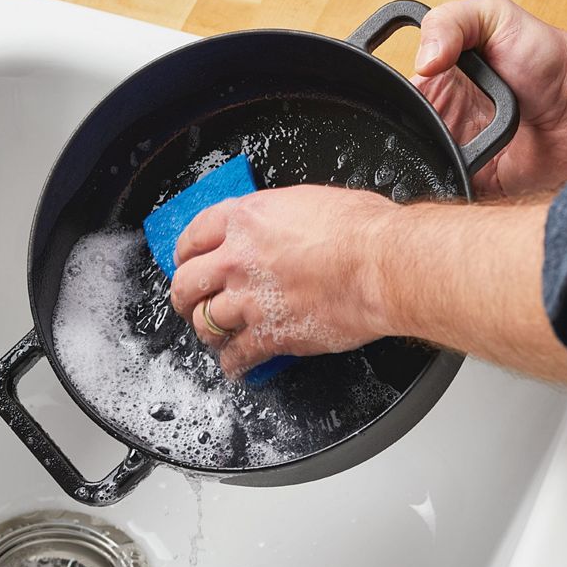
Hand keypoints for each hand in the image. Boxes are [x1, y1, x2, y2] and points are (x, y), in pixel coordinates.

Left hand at [170, 185, 395, 377]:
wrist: (381, 266)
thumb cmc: (361, 230)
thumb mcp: (309, 202)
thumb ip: (280, 218)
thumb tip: (281, 227)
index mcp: (246, 219)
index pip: (194, 235)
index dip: (185, 252)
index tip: (187, 260)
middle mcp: (237, 259)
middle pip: (187, 283)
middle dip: (185, 296)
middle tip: (191, 301)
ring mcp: (249, 300)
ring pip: (205, 322)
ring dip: (207, 331)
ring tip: (214, 335)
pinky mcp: (269, 335)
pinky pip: (237, 355)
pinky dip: (233, 364)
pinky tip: (236, 364)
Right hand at [411, 0, 566, 195]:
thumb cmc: (549, 57)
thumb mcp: (494, 15)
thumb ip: (450, 22)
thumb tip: (421, 61)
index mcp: (439, 82)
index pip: (395, 96)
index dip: (389, 99)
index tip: (396, 99)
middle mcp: (444, 118)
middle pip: (400, 136)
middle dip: (401, 136)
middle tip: (423, 127)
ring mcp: (458, 151)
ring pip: (417, 166)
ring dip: (420, 162)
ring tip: (439, 149)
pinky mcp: (474, 181)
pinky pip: (445, 190)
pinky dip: (443, 185)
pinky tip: (451, 171)